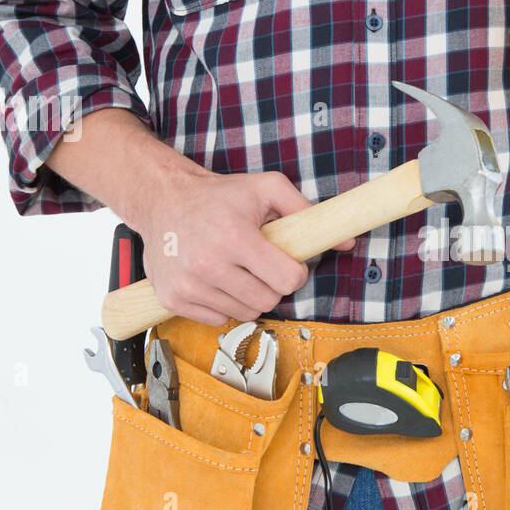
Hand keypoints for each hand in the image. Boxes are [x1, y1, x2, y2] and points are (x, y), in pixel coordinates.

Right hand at [140, 167, 353, 325]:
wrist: (163, 200)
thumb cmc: (219, 196)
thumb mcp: (266, 189)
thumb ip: (307, 211)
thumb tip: (347, 240)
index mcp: (234, 237)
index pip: (287, 281)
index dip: (294, 273)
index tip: (286, 262)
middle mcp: (208, 264)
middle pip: (268, 301)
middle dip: (272, 285)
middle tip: (261, 265)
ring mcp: (188, 285)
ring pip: (245, 314)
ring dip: (249, 296)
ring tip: (237, 270)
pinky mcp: (173, 299)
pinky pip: (218, 320)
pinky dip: (224, 305)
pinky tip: (216, 280)